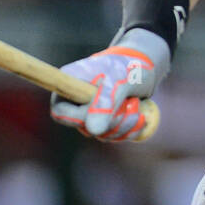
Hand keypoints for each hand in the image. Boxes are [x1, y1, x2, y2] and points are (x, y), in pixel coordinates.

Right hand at [50, 28, 170, 139]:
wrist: (145, 67)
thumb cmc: (128, 66)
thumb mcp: (119, 80)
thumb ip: (105, 102)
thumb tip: (93, 130)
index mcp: (70, 84)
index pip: (60, 112)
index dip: (80, 117)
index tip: (105, 105)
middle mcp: (75, 101)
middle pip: (84, 128)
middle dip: (113, 119)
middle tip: (130, 101)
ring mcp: (90, 114)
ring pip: (102, 135)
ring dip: (125, 124)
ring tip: (136, 103)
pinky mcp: (105, 123)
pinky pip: (114, 137)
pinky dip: (130, 129)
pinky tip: (140, 115)